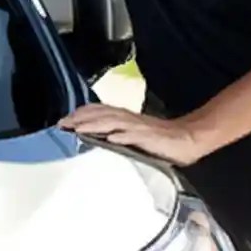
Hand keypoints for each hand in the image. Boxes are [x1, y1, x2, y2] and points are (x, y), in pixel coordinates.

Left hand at [59, 104, 215, 165]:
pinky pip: (134, 136)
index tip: (63, 121)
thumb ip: (117, 134)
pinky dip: (122, 136)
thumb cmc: (160, 140)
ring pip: (113, 122)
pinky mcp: (150, 138)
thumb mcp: (134, 136)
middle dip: (81, 118)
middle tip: (63, 123)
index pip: (99, 110)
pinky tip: (110, 139)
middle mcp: (129, 119)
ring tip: (78, 128)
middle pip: (101, 114)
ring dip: (95, 124)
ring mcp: (139, 128)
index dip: (81, 114)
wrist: (188, 138)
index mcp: (125, 118)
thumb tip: (98, 137)